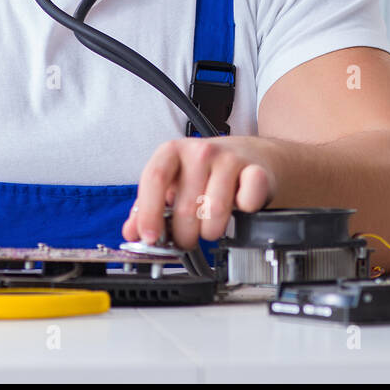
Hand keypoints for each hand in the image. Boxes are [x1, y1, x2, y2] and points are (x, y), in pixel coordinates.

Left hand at [121, 135, 276, 247]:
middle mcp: (201, 151)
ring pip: (215, 212)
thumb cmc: (209, 172)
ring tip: (211, 226)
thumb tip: (132, 232)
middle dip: (184, 235)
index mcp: (173, 151)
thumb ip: (149, 206)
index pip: (154, 178)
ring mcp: (230, 159)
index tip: (149, 237)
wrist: (255, 157)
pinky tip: (240, 208)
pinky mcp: (257, 171)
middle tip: (187, 239)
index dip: (149, 212)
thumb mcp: (174, 183)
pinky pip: (247, 201)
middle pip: (185, 207)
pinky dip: (243, 212)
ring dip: (211, 231)